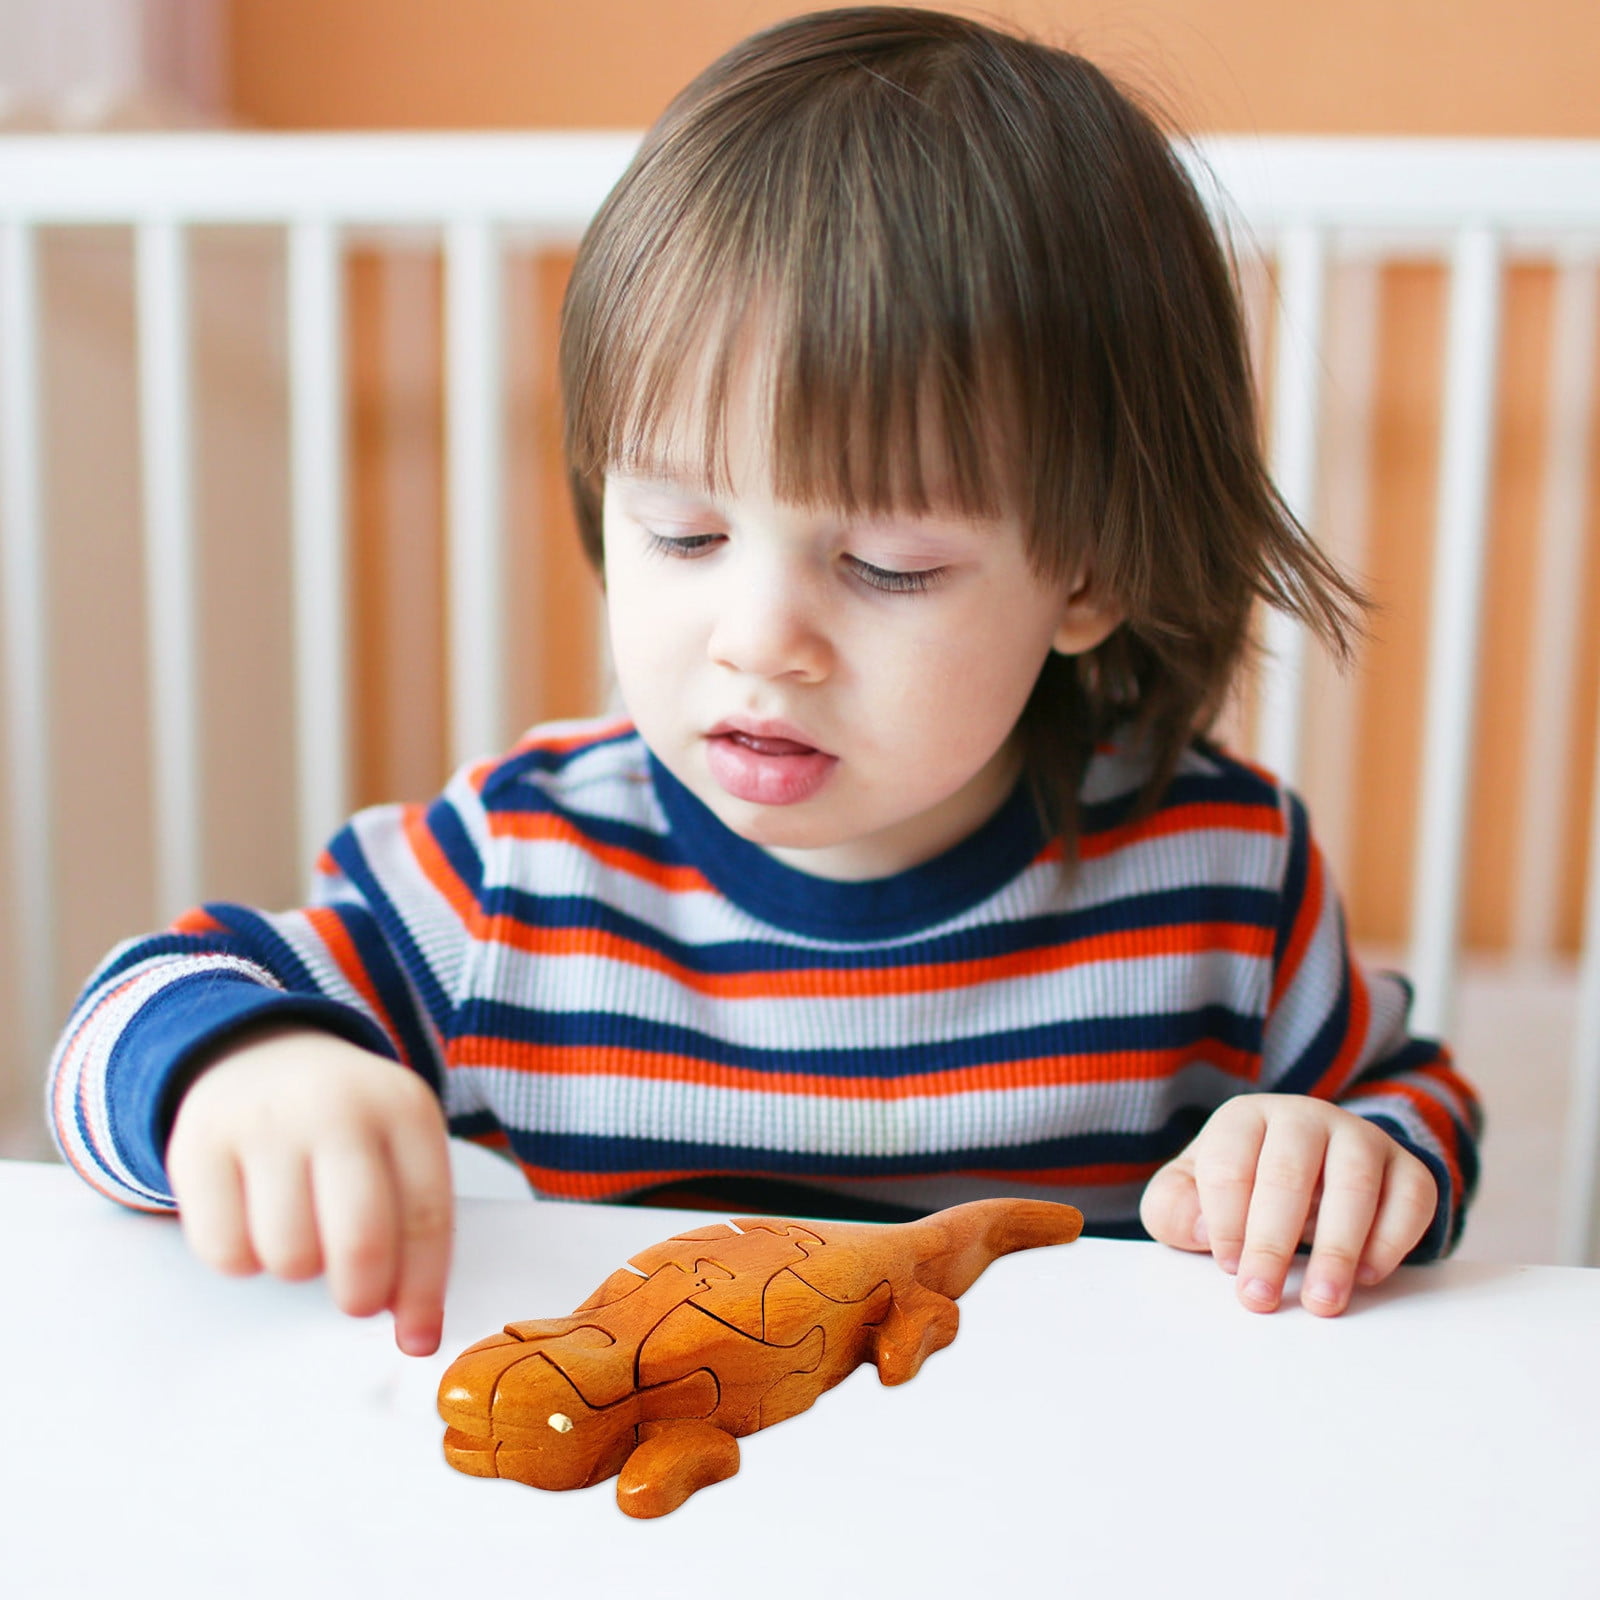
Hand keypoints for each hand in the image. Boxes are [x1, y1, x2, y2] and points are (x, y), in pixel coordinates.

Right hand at [165, 1024, 452, 1354]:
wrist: (262, 1050)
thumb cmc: (347, 1125)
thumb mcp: (397, 1145)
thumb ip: (413, 1225)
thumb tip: (416, 1333)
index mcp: (405, 1107)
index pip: (427, 1218)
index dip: (424, 1291)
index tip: (418, 1340)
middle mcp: (338, 1107)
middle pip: (362, 1241)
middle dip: (362, 1294)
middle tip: (356, 1299)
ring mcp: (267, 1121)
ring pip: (291, 1256)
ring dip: (299, 1268)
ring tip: (303, 1232)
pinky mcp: (200, 1143)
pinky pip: (225, 1251)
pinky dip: (243, 1259)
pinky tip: (254, 1220)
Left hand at [1139, 1094, 1436, 1316]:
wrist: (1309, 1172)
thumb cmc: (1239, 1189)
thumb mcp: (1189, 1194)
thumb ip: (1174, 1209)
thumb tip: (1201, 1231)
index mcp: (1244, 1118)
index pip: (1229, 1164)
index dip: (1225, 1220)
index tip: (1227, 1267)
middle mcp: (1304, 1117)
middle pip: (1288, 1172)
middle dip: (1271, 1241)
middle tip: (1261, 1296)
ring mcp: (1360, 1138)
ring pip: (1354, 1183)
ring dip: (1337, 1248)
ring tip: (1322, 1301)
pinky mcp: (1406, 1167)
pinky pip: (1411, 1197)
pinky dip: (1391, 1240)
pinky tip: (1365, 1276)